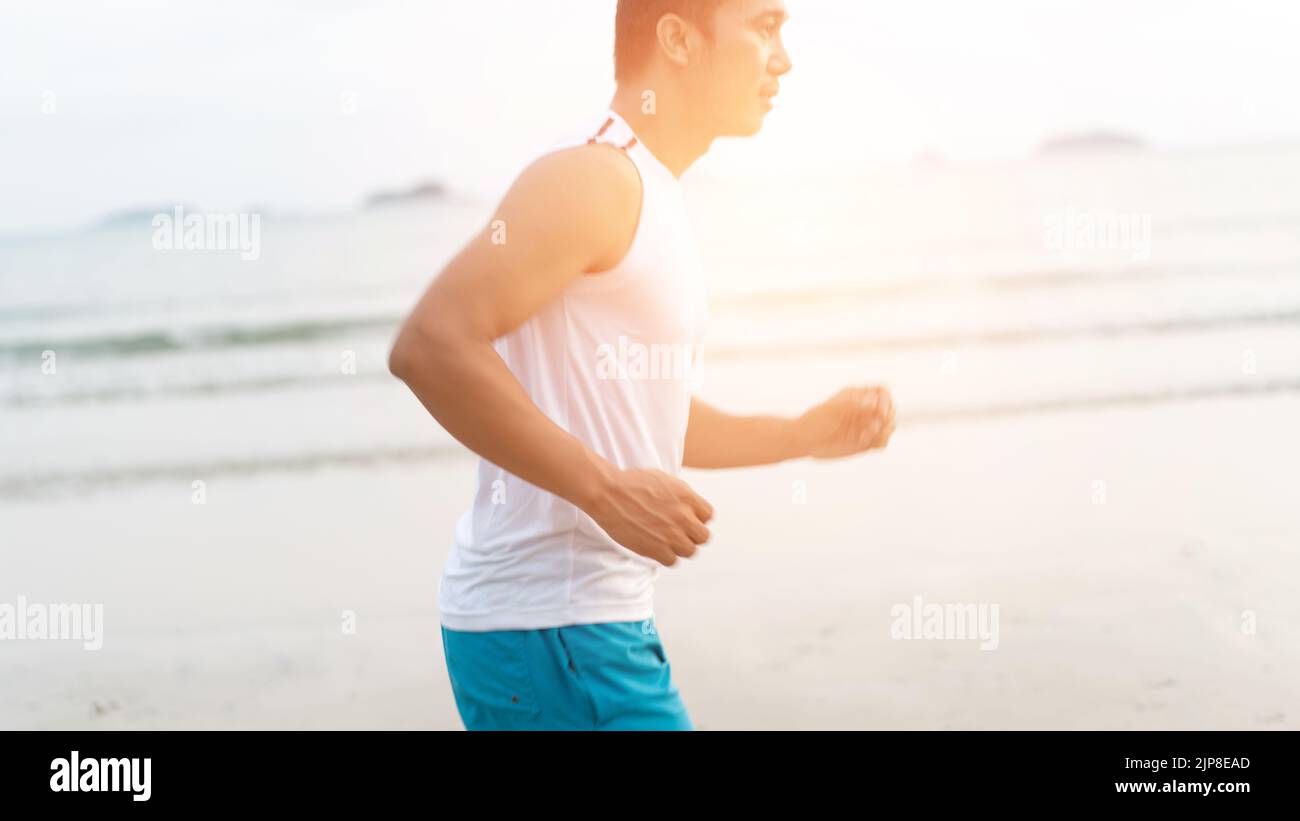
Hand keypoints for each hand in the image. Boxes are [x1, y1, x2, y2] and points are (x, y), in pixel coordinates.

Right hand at [585, 469, 713, 566]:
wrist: (609, 494)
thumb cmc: (631, 483)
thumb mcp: (664, 480)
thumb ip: (681, 495)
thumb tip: (689, 506)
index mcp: (687, 497)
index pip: (708, 515)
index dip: (697, 518)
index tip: (686, 518)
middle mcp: (684, 516)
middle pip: (703, 536)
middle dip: (691, 534)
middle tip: (677, 531)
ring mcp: (672, 534)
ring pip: (690, 551)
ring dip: (679, 547)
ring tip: (665, 540)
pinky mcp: (657, 549)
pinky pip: (672, 561)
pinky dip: (665, 556)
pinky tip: (654, 546)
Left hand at [796, 385, 895, 458]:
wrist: (804, 440)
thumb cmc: (814, 421)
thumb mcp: (833, 410)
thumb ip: (854, 406)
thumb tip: (873, 402)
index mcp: (857, 396)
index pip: (882, 391)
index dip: (886, 401)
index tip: (881, 413)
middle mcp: (864, 409)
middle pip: (890, 409)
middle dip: (886, 418)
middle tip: (871, 428)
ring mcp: (866, 425)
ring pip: (888, 426)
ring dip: (884, 432)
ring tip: (866, 436)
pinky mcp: (865, 441)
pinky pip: (882, 441)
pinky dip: (880, 442)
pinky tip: (864, 443)